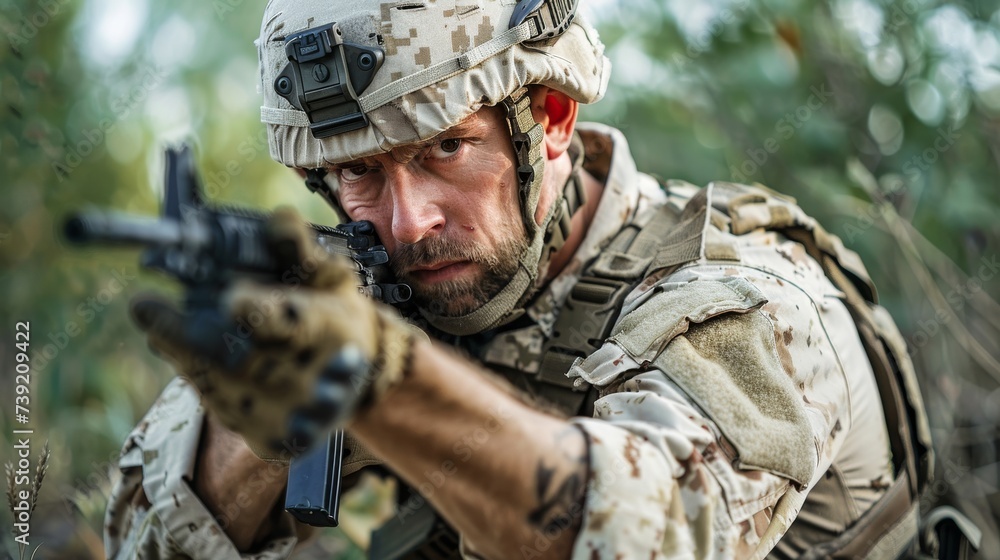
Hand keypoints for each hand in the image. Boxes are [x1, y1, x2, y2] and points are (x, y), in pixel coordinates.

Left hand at [130, 208, 416, 453]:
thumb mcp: (330, 277)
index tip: (218, 294)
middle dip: (184, 332)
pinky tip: (176, 350)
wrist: (360, 377)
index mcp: (329, 335)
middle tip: (147, 308)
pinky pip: (218, 408)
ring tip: (154, 321)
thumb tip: (276, 219)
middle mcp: (311, 383)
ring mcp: (290, 418)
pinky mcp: (270, 440)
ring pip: (219, 387)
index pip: (282, 325)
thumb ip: (301, 249)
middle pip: (236, 360)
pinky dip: (193, 375)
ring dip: (179, 352)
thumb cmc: (335, 315)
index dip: (250, 311)